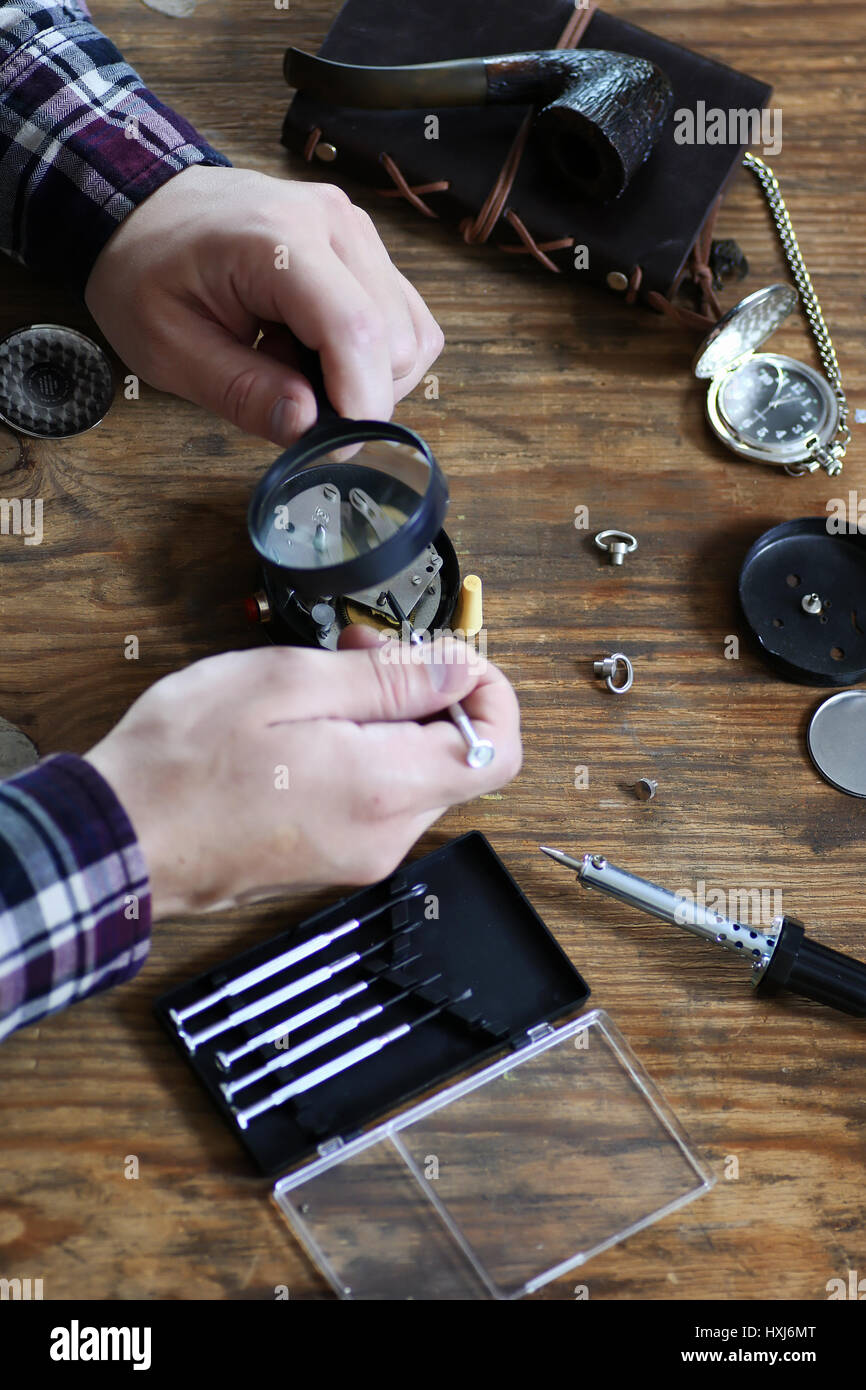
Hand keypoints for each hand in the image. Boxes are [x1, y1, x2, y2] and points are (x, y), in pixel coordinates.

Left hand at [84, 166, 443, 443]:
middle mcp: (333, 224)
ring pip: (412, 336)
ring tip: (296, 365)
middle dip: (356, 395)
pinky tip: (319, 351)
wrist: (146, 207)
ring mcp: (357, 232)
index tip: (333, 447)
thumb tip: (308, 428)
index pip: (355, 329)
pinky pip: (406, 322)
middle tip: (287, 394)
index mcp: (277, 238)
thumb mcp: (167, 346)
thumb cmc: (147, 269)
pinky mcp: (368, 249)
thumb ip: (241, 392)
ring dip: (367, 377)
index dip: (358, 402)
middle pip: (394, 341)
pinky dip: (375, 357)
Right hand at [84, 637, 520, 917]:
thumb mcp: (288, 684)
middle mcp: (387, 835)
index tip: (440, 653)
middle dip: (424, 692)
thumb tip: (461, 667)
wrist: (118, 842)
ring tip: (317, 686)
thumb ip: (389, 679)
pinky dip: (362, 752)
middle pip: (455, 756)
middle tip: (358, 649)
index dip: (486, 690)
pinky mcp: (332, 859)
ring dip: (387, 719)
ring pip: (414, 773)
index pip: (497, 748)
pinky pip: (377, 797)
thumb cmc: (184, 760)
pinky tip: (304, 727)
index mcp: (386, 789)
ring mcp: (360, 854)